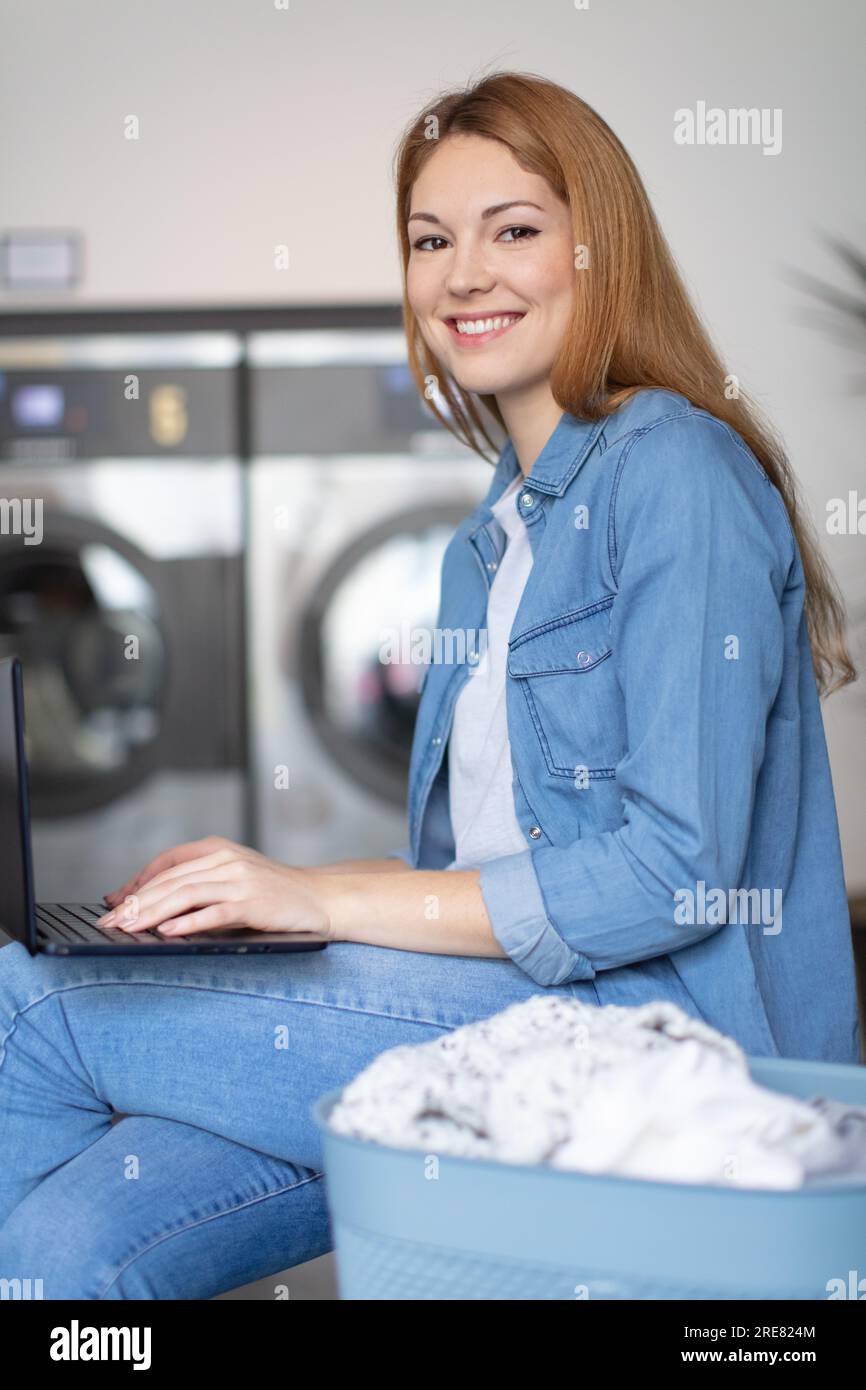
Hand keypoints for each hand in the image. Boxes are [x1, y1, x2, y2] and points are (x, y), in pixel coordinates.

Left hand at [95, 840, 333, 938]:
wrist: (318, 897)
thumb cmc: (273, 892)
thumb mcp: (233, 877)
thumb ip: (198, 883)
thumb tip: (151, 904)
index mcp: (217, 850)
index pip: (166, 863)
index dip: (136, 882)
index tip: (112, 902)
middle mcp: (225, 860)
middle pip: (170, 880)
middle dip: (134, 902)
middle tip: (108, 921)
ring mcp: (239, 880)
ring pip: (185, 894)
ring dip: (151, 912)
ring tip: (127, 928)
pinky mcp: (252, 902)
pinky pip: (214, 912)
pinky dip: (188, 922)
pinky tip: (167, 932)